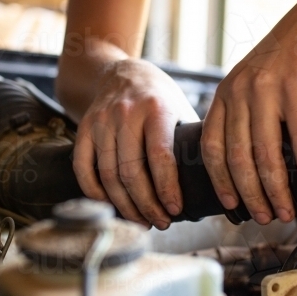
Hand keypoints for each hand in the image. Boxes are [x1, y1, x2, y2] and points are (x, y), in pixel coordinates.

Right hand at [72, 58, 199, 228]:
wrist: (124, 73)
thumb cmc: (160, 99)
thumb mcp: (181, 109)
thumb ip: (190, 140)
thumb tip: (213, 182)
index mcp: (156, 108)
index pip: (160, 156)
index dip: (167, 188)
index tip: (175, 210)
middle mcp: (126, 113)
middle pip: (131, 171)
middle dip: (147, 204)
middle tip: (161, 222)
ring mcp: (102, 120)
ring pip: (108, 175)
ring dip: (124, 205)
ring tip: (141, 220)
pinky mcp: (84, 127)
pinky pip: (83, 167)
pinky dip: (94, 192)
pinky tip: (111, 206)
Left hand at [201, 14, 296, 224]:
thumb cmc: (293, 57)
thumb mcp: (256, 82)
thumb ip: (248, 114)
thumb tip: (253, 163)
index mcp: (225, 94)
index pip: (212, 147)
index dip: (220, 182)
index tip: (232, 206)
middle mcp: (239, 91)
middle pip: (238, 157)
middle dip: (251, 195)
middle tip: (266, 218)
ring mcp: (266, 87)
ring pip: (266, 153)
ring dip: (278, 190)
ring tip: (288, 211)